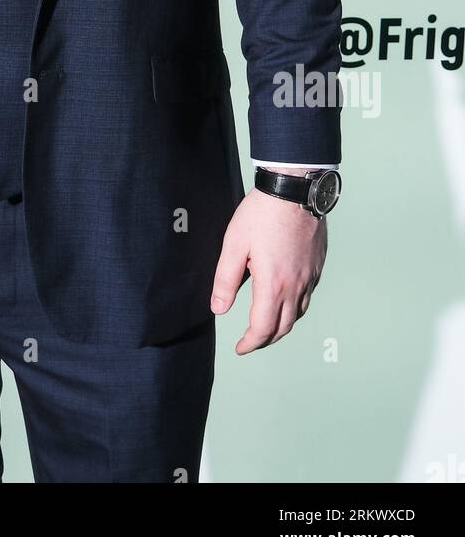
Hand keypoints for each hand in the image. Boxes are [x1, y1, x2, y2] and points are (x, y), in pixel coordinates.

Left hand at [210, 171, 327, 352]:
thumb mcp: (234, 244)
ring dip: (282, 326)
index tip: (240, 348)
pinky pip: (308, 296)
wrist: (294, 189)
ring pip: (299, 314)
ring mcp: (310, 276)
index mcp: (273, 284)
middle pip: (284, 327)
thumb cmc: (262, 213)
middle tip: (251, 342)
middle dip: (266, 340)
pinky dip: (296, 308)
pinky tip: (286, 300)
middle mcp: (295, 285)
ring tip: (267, 327)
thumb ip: (226, 280)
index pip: (263, 328)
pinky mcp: (317, 265)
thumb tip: (219, 309)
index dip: (250, 343)